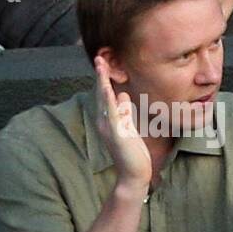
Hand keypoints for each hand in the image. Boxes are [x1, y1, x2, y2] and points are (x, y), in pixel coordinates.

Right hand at [93, 56, 150, 191]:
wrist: (133, 174)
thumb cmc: (133, 153)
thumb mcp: (129, 128)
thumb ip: (125, 112)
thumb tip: (122, 94)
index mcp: (108, 119)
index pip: (105, 95)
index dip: (104, 79)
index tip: (104, 63)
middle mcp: (104, 121)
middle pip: (102, 93)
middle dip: (100, 75)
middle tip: (99, 57)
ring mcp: (109, 127)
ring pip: (104, 99)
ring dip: (102, 81)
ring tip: (101, 65)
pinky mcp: (116, 133)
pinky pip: (112, 112)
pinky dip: (110, 98)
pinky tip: (109, 88)